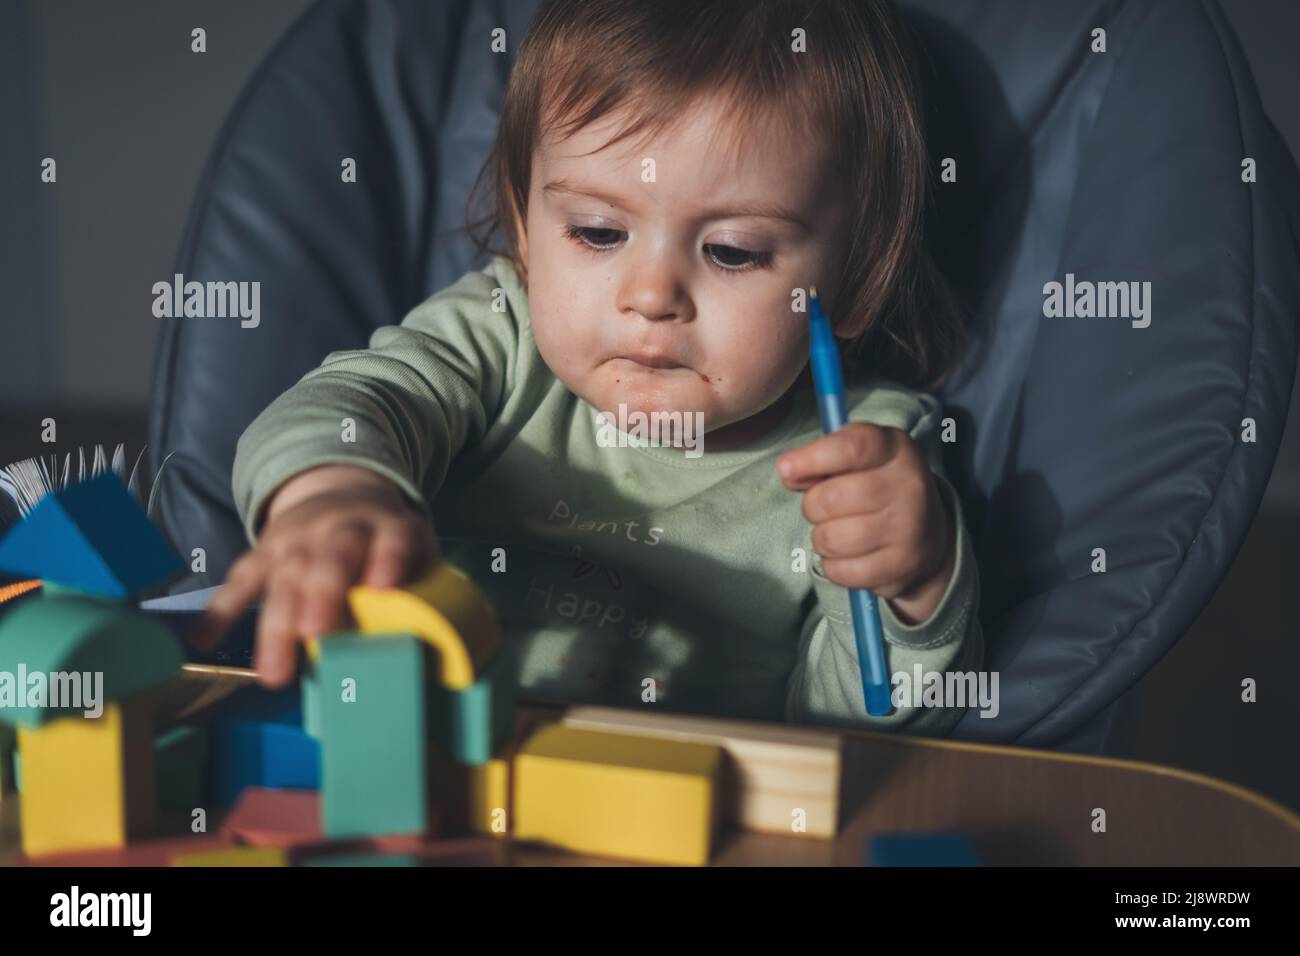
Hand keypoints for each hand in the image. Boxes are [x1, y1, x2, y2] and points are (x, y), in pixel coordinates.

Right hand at [190, 465, 438, 687]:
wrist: (339, 490)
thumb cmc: (384, 540)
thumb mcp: (415, 547)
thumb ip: (423, 583)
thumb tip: (440, 638)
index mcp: (385, 526)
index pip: (392, 539)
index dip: (388, 559)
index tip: (383, 586)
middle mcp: (338, 528)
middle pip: (330, 559)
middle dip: (322, 595)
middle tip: (317, 632)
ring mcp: (296, 539)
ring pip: (283, 578)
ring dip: (275, 625)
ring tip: (273, 672)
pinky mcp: (263, 551)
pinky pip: (239, 580)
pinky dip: (219, 610)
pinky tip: (203, 640)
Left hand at [777, 423, 954, 624]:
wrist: (928, 534)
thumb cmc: (878, 487)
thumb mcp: (857, 458)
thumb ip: (821, 457)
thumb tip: (789, 471)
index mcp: (894, 449)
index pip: (852, 448)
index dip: (812, 458)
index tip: (786, 468)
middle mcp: (909, 486)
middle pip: (830, 499)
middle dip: (813, 505)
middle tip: (824, 507)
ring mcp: (908, 529)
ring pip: (830, 538)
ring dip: (822, 537)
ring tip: (839, 530)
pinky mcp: (900, 567)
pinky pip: (839, 570)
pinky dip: (833, 565)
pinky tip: (849, 554)